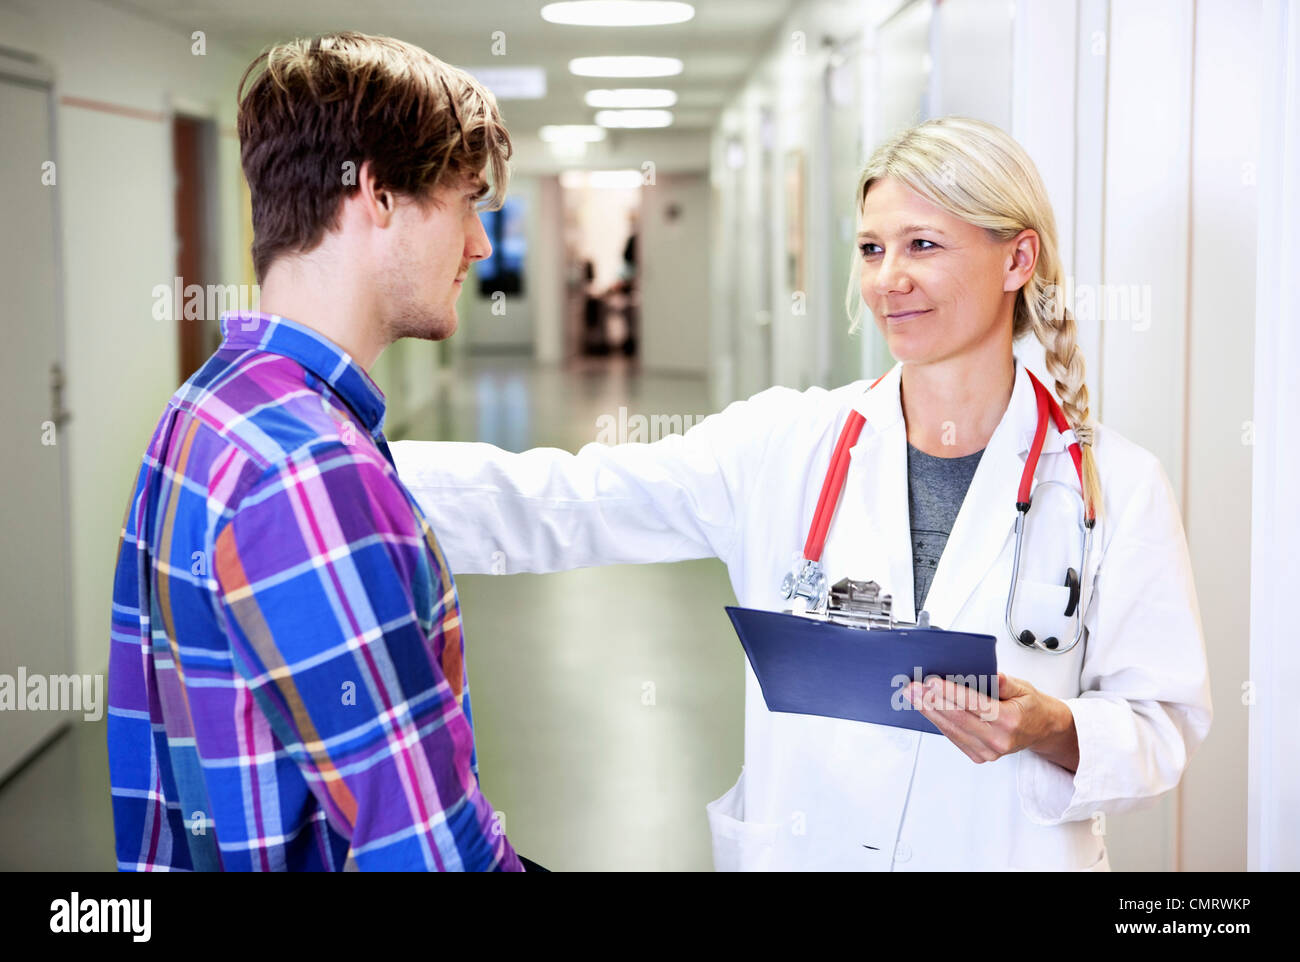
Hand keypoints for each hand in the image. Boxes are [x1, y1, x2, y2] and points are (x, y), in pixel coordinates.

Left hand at [902, 672, 1079, 771]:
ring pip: (951, 729)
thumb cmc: (1030, 706)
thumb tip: (992, 674)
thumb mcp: (1023, 687)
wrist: (1041, 729)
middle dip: (932, 701)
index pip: (974, 705)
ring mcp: (988, 751)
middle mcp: (999, 740)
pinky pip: (953, 737)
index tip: (931, 682)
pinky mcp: (980, 756)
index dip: (951, 693)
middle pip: (958, 718)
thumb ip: (1005, 682)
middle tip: (913, 687)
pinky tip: (927, 709)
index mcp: (1010, 721)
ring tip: (913, 695)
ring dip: (929, 711)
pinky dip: (938, 722)